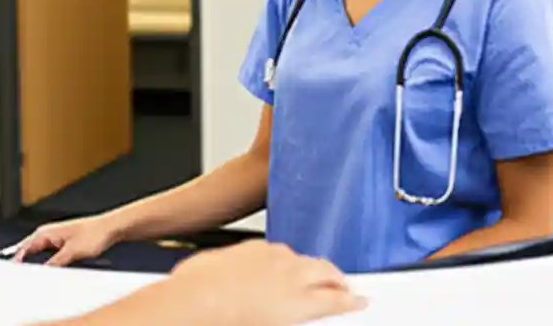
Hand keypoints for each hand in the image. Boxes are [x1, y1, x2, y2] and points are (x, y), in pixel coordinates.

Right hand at [13, 214, 119, 266]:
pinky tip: (48, 271)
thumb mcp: (72, 252)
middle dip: (23, 263)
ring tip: (33, 275)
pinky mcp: (62, 244)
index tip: (14, 274)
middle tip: (21, 277)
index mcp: (46, 232)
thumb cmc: (94, 233)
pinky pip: (48, 255)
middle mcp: (48, 234)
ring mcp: (55, 238)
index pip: (24, 248)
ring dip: (35, 263)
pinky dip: (46, 263)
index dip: (17, 262)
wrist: (109, 228)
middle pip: (28, 251)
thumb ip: (55, 263)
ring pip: (38, 253)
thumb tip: (41, 272)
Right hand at [165, 240, 366, 324]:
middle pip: (311, 262)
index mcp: (254, 249)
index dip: (293, 267)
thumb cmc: (194, 288)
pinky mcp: (302, 303)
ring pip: (326, 275)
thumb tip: (211, 275)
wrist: (200, 300)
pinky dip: (348, 301)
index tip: (293, 273)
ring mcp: (292, 279)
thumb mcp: (206, 269)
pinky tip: (359, 303)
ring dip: (339, 282)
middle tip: (337, 279)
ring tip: (350, 291)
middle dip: (326, 271)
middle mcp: (277, 259)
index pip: (283, 255)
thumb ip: (220, 270)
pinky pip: (334, 301)